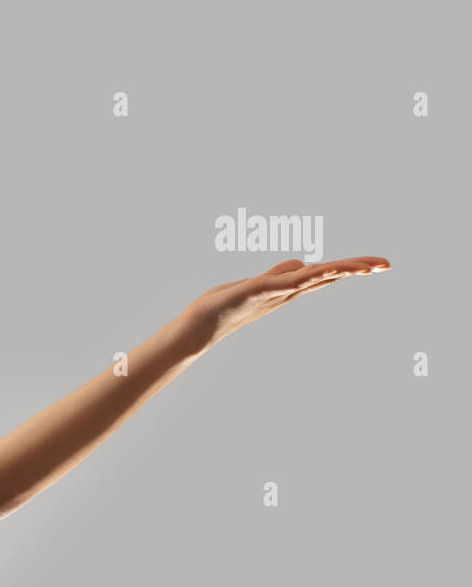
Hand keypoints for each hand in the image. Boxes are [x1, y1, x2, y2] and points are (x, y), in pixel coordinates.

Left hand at [178, 256, 391, 354]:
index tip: (378, 264)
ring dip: (339, 270)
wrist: (199, 323)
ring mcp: (274, 293)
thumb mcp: (258, 284)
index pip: (325, 275)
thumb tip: (302, 263)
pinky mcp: (257, 290)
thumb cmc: (227, 305)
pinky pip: (285, 281)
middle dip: (356, 269)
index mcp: (289, 290)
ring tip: (366, 265)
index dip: (351, 268)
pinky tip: (320, 268)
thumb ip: (280, 274)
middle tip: (387, 264)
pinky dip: (304, 275)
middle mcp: (287, 293)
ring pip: (313, 279)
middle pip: (327, 277)